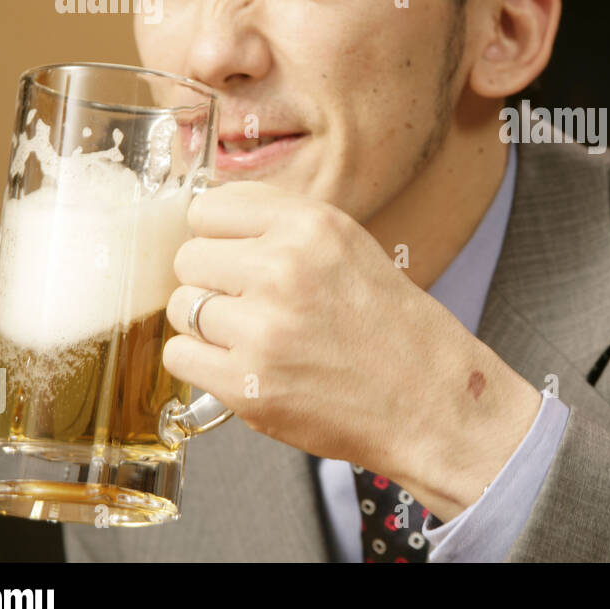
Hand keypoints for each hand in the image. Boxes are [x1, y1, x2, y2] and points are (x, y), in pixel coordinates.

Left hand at [162, 180, 542, 521]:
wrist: (429, 399)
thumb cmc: (390, 327)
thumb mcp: (348, 247)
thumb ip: (281, 227)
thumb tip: (205, 221)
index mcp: (312, 225)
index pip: (210, 209)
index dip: (219, 237)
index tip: (235, 257)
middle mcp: (284, 268)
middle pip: (190, 257)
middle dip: (212, 282)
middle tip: (252, 305)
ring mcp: (263, 327)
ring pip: (182, 307)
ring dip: (207, 325)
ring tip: (253, 338)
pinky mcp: (247, 383)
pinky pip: (180, 357)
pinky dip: (203, 364)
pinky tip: (243, 366)